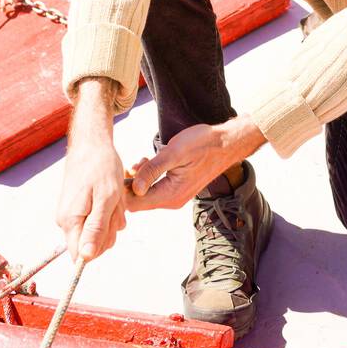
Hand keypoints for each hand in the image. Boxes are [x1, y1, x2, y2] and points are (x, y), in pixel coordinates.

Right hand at [56, 134, 126, 262]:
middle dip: (110, 227)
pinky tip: (111, 193)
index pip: (82, 255)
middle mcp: (67, 220)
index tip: (109, 222)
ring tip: (114, 194)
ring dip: (113, 215)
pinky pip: (99, 218)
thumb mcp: (106, 198)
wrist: (92, 143)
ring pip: (99, 230)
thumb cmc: (101, 167)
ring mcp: (73, 213)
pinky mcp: (79, 207)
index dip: (100, 245)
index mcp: (70, 221)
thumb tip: (85, 257)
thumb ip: (96, 228)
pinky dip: (110, 208)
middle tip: (115, 202)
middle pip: (94, 243)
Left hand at [124, 120, 265, 211]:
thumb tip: (134, 188)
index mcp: (170, 195)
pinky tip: (150, 162)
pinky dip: (148, 178)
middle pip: (138, 201)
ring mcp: (175, 196)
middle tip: (134, 162)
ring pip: (146, 194)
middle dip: (130, 183)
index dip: (122, 190)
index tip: (121, 171)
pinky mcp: (177, 189)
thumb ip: (152, 171)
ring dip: (139, 179)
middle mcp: (172, 200)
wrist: (226, 143)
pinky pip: (155, 189)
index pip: (135, 204)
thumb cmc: (202, 144)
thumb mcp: (173, 153)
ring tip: (144, 160)